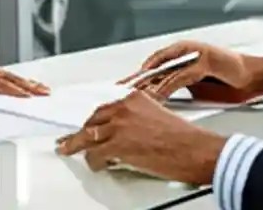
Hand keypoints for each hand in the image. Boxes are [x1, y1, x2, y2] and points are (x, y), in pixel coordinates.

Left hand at [0, 59, 49, 102]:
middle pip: (15, 79)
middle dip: (31, 86)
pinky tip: (34, 86)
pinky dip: (26, 82)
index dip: (15, 90)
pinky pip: (14, 78)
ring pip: (17, 78)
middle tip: (45, 93)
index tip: (27, 96)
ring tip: (46, 90)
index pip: (2, 83)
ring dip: (32, 84)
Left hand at [55, 91, 225, 184]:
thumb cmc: (184, 138)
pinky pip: (95, 154)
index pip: (105, 108)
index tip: (88, 123)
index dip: (94, 119)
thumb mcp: (158, 116)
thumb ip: (138, 119)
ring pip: (87, 136)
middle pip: (93, 120)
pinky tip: (95, 164)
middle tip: (72, 137)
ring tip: (68, 148)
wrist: (194, 149)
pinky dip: (93, 161)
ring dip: (76, 144)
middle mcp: (123, 109)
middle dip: (81, 130)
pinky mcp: (118, 145)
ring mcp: (119, 126)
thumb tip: (128, 131)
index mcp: (134, 99)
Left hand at [120, 40, 262, 102]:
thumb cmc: (226, 82)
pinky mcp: (204, 60)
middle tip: (119, 91)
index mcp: (180, 54)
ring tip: (134, 96)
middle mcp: (184, 50)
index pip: (152, 66)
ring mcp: (194, 53)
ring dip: (148, 84)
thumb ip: (175, 85)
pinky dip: (168, 86)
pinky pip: (181, 75)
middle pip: (153, 66)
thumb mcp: (195, 86)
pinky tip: (158, 95)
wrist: (252, 77)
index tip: (121, 89)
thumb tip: (156, 97)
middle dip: (135, 80)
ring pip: (164, 69)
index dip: (136, 78)